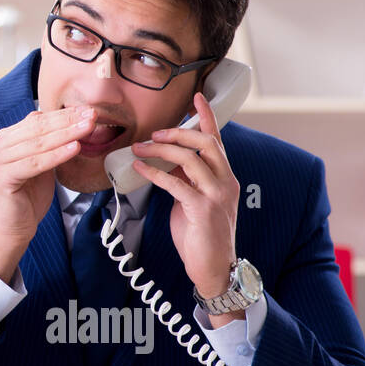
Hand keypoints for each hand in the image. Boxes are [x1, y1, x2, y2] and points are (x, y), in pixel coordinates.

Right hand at [0, 104, 98, 276]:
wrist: (12, 227)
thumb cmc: (27, 196)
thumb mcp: (41, 164)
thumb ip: (48, 144)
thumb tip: (73, 122)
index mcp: (4, 138)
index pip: (37, 120)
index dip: (64, 115)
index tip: (87, 111)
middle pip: (38, 128)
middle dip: (68, 121)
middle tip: (92, 115)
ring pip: (38, 144)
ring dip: (66, 134)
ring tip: (88, 128)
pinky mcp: (2, 178)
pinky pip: (34, 164)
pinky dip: (55, 156)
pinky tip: (73, 148)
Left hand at [129, 91, 240, 313]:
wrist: (213, 269)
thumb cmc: (200, 234)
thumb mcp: (193, 199)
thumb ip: (185, 179)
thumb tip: (166, 160)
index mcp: (225, 177)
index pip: (217, 140)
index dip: (206, 117)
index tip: (196, 97)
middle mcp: (226, 182)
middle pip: (206, 143)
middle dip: (178, 133)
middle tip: (153, 134)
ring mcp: (217, 196)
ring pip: (192, 159)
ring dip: (162, 151)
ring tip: (139, 149)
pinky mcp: (203, 210)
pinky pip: (176, 184)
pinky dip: (155, 173)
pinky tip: (139, 169)